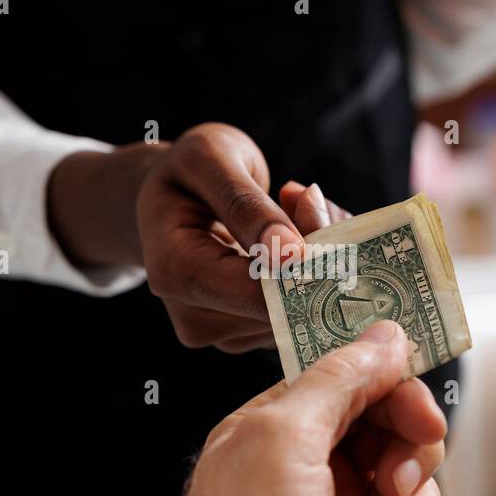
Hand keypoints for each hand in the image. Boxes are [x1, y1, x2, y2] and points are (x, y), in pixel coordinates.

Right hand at [134, 124, 347, 352]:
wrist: (173, 199)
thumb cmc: (188, 170)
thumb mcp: (209, 160)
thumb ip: (247, 205)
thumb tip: (292, 253)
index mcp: (173, 272)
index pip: (255, 291)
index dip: (301, 260)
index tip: (317, 209)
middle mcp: (194, 318)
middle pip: (285, 307)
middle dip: (317, 254)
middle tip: (310, 199)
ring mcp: (224, 335)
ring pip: (305, 312)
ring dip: (323, 260)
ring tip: (300, 209)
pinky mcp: (251, 336)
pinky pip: (305, 314)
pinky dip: (318, 273)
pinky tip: (300, 236)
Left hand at [136, 319, 446, 495]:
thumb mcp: (284, 435)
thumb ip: (342, 379)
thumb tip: (386, 333)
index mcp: (290, 425)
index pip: (365, 384)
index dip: (401, 396)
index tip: (419, 419)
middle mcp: (319, 470)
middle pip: (405, 439)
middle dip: (412, 466)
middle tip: (391, 489)